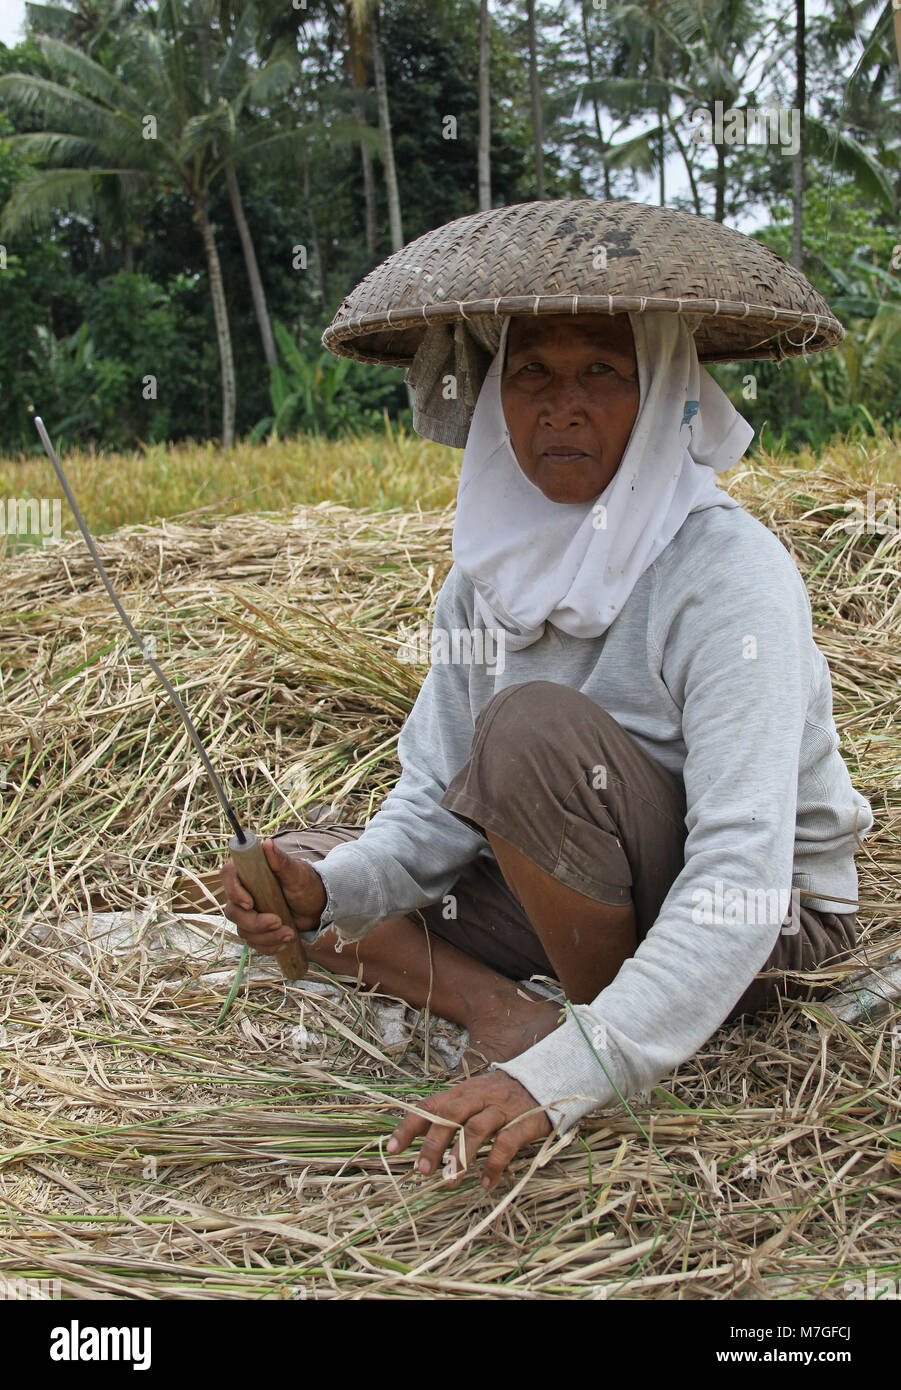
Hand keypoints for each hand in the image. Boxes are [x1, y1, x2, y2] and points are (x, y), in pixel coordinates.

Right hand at [220, 838, 326, 953]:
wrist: (316, 905)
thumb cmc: (306, 883)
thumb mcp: (295, 872)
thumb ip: (280, 860)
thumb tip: (267, 843)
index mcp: (249, 872)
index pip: (228, 876)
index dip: (234, 892)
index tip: (251, 904)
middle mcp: (243, 891)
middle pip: (233, 911)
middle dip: (255, 922)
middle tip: (279, 922)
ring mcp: (247, 912)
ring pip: (243, 930)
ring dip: (266, 937)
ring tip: (289, 933)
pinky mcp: (255, 928)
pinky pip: (252, 942)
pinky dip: (268, 945)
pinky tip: (284, 942)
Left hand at [387, 1072, 552, 1189]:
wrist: (546, 1080)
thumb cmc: (502, 1095)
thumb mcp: (474, 1096)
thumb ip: (451, 1112)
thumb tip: (419, 1134)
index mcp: (462, 1092)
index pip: (430, 1105)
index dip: (410, 1125)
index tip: (392, 1148)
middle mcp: (478, 1097)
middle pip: (450, 1116)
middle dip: (433, 1143)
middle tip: (422, 1172)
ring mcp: (501, 1109)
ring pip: (475, 1129)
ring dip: (460, 1157)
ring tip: (449, 1182)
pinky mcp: (523, 1121)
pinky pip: (506, 1143)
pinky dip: (494, 1163)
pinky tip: (487, 1183)